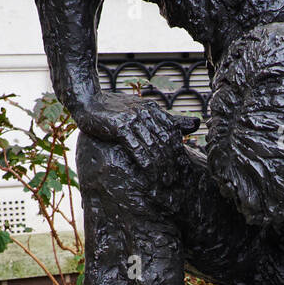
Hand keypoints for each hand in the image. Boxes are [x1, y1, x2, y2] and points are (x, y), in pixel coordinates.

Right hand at [76, 92, 199, 172]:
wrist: (86, 102)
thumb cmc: (114, 110)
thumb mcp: (143, 113)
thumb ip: (169, 120)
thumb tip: (197, 124)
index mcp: (152, 110)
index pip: (172, 132)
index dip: (177, 151)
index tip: (182, 169)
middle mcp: (144, 112)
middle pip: (164, 140)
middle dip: (171, 162)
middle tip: (175, 181)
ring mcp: (132, 118)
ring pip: (153, 145)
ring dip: (160, 166)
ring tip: (165, 182)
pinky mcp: (119, 126)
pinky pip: (136, 147)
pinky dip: (144, 161)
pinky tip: (149, 174)